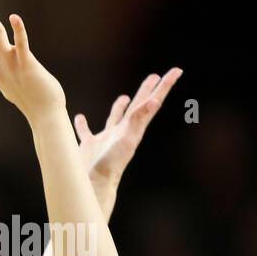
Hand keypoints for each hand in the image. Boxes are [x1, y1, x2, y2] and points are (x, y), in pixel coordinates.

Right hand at [76, 69, 181, 193]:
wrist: (94, 184)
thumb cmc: (111, 164)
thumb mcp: (127, 138)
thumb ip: (138, 119)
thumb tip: (156, 101)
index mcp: (135, 128)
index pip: (153, 102)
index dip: (165, 86)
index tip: (176, 71)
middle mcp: (124, 132)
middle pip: (138, 106)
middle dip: (147, 91)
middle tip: (156, 76)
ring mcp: (107, 139)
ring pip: (116, 118)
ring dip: (120, 107)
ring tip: (124, 96)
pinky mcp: (91, 146)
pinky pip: (87, 132)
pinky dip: (83, 124)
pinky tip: (80, 118)